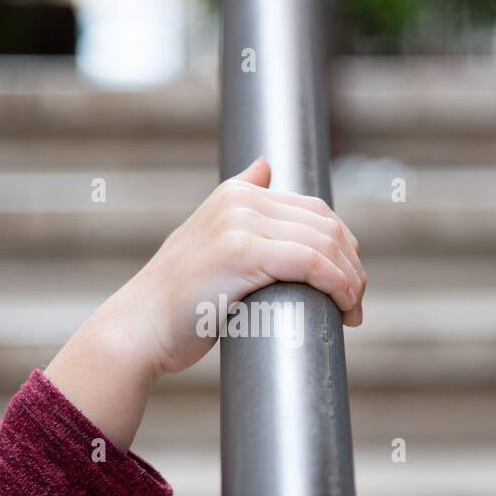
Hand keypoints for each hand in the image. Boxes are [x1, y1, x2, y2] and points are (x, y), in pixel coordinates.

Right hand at [45, 157, 366, 447]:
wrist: (138, 329)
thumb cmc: (177, 301)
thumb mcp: (206, 239)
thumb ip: (236, 202)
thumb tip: (265, 165)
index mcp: (235, 193)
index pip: (314, 210)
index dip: (343, 246)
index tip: (350, 283)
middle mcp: (239, 200)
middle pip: (325, 224)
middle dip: (352, 264)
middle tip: (357, 302)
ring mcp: (239, 223)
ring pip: (323, 244)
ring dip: (351, 280)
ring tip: (353, 311)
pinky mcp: (242, 252)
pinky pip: (311, 263)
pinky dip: (338, 285)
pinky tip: (344, 306)